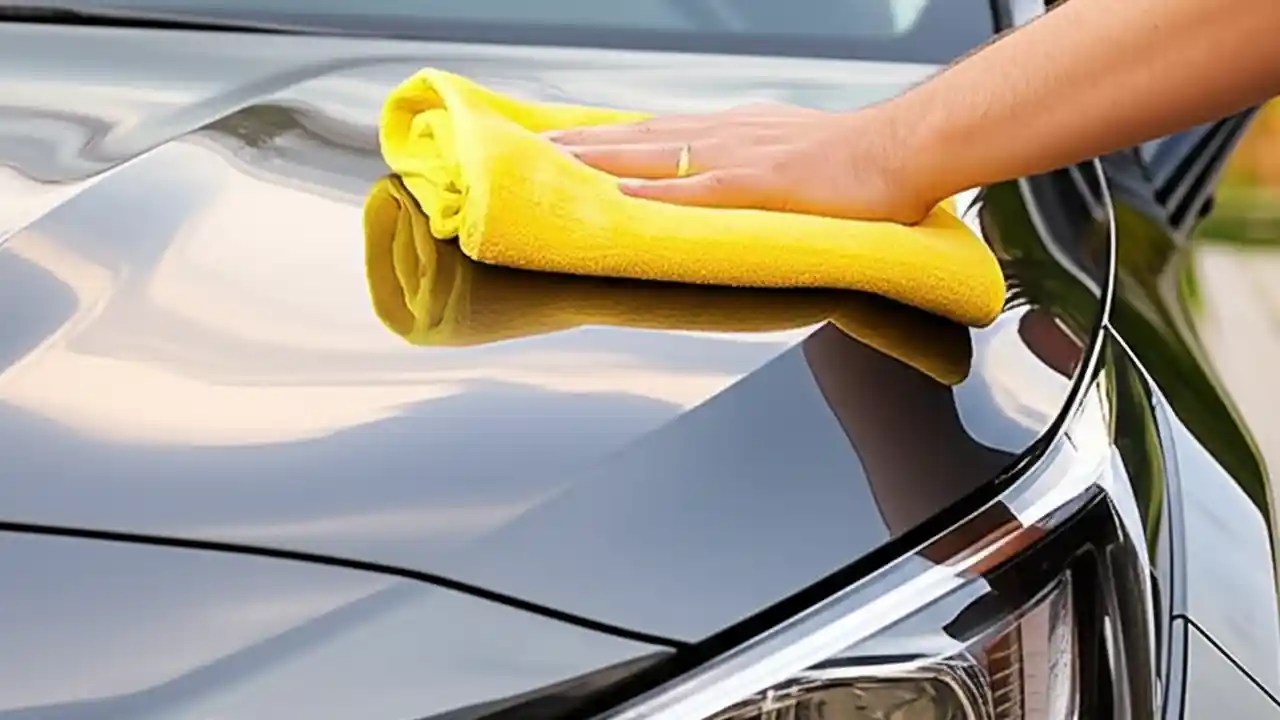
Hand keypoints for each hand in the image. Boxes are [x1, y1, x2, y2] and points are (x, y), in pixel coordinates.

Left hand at [547, 102, 938, 224]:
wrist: (901, 151)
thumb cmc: (855, 159)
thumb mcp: (789, 149)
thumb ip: (751, 161)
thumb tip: (720, 174)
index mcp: (734, 131)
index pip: (658, 130)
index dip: (610, 136)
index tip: (569, 142)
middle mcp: (727, 135)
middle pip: (643, 136)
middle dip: (587, 143)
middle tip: (539, 148)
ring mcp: (741, 158)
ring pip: (658, 154)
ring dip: (604, 157)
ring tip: (557, 162)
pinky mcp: (761, 185)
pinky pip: (698, 190)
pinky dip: (657, 192)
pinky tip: (622, 193)